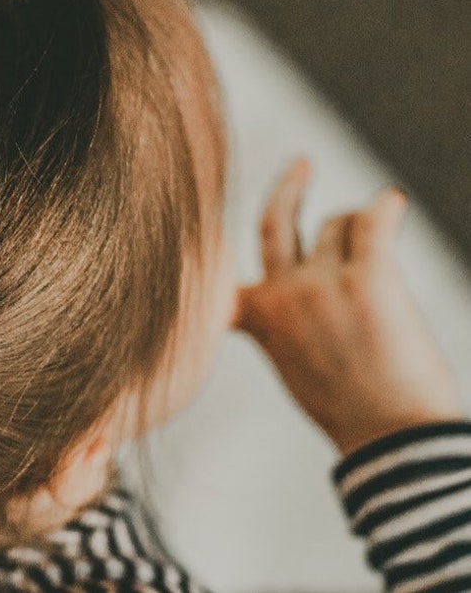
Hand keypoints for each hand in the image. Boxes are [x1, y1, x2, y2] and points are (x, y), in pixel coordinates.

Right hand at [232, 156, 464, 457]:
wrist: (389, 438)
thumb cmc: (348, 410)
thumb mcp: (292, 367)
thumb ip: (279, 328)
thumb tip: (281, 304)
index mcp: (260, 319)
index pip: (222, 273)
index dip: (217, 248)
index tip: (209, 224)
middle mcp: (284, 293)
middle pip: (276, 221)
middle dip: (288, 187)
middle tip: (303, 163)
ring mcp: (323, 283)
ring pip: (338, 225)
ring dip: (360, 232)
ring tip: (383, 265)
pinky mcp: (369, 277)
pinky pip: (374, 222)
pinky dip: (386, 208)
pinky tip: (393, 203)